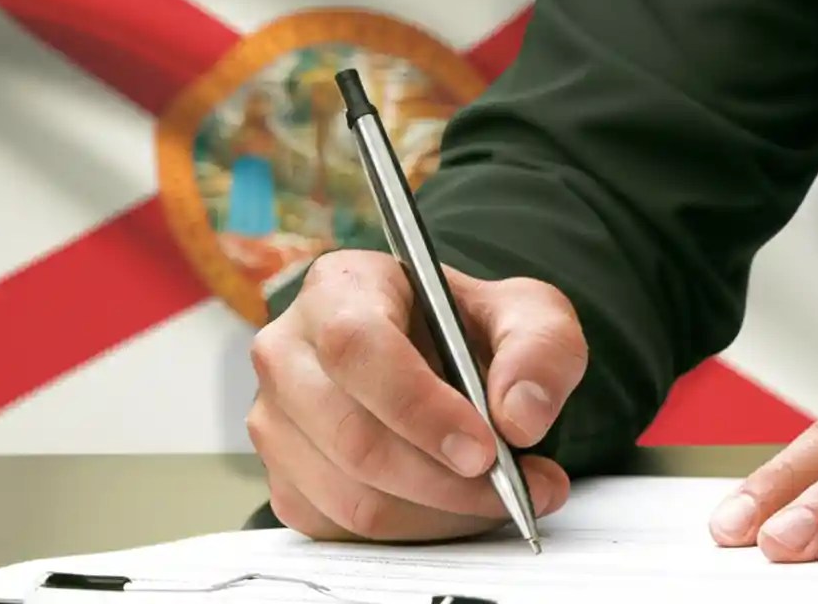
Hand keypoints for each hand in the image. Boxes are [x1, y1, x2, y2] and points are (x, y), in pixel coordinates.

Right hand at [246, 250, 586, 542]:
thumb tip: (520, 417)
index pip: (356, 347)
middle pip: (350, 435)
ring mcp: (277, 420)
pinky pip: (347, 529)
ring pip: (351, 495)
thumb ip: (540, 350)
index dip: (418, 406)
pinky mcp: (285, 479)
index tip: (484, 448)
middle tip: (511, 483)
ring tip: (501, 494)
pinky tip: (457, 505)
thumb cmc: (470, 329)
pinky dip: (417, 530)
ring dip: (440, 511)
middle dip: (444, 478)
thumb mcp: (529, 314)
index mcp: (340, 288)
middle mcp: (290, 351)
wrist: (445, 361)